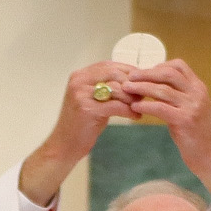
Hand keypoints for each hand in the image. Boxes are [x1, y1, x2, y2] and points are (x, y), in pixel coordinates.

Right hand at [18, 61, 138, 204]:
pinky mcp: (86, 109)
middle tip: (145, 93)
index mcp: (80, 76)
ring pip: (117, 89)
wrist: (64, 146)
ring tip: (142, 105)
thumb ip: (107, 88)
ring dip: (133, 97)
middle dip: (133, 83)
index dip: (128, 71)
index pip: (109, 65)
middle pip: (114, 73)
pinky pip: (115, 106)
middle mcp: (79, 81)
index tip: (143, 80)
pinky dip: (129, 110)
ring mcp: (81, 94)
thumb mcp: (93, 100)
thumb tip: (132, 81)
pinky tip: (137, 116)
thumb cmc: (82, 124)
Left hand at [120, 60, 210, 208]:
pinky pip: (161, 108)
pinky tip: (134, 108)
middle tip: (130, 77)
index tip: (145, 72)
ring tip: (126, 89)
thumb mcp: (190, 111)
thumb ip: (177, 98)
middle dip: (146, 74)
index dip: (159, 66)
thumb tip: (156, 90)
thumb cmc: (197, 137)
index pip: (179, 66)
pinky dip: (146, 106)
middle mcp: (197, 94)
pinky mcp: (185, 120)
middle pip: (168, 74)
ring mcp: (192, 106)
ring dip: (141, 88)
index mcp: (199, 88)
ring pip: (162, 90)